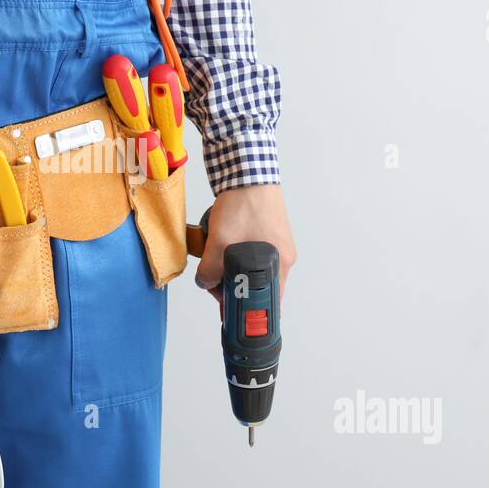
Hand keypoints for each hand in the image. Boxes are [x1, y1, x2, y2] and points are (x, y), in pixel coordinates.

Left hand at [194, 184, 295, 304]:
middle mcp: (282, 256)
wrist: (247, 171)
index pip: (270, 301)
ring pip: (250, 269)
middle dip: (233, 287)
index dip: (251, 311)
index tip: (235, 316)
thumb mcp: (220, 242)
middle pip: (257, 286)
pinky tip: (222, 242)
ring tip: (216, 254)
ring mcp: (275, 243)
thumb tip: (206, 283)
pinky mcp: (266, 232)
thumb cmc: (243, 203)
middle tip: (215, 281)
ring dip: (231, 267)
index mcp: (280, 264)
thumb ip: (210, 271)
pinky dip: (234, 253)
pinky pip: (249, 253)